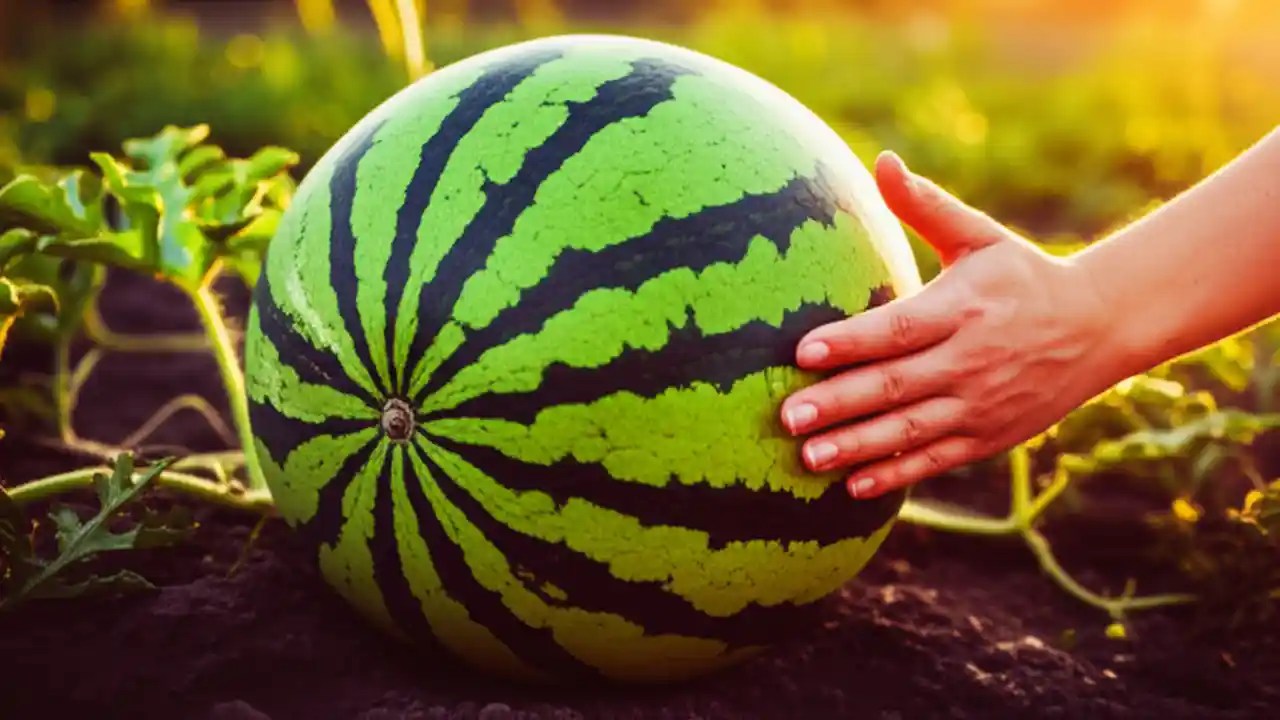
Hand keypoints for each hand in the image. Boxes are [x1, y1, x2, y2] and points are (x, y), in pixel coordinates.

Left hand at [780, 151, 1115, 499]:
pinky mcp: (988, 438)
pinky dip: (896, 474)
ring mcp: (980, 405)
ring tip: (808, 457)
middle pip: (894, 386)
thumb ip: (925, 206)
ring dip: (856, 446)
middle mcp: (970, 360)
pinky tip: (854, 484)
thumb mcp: (979, 237)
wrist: (1099, 326)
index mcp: (962, 309)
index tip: (803, 350)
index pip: (898, 329)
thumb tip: (883, 160)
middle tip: (788, 416)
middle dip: (839, 403)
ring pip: (908, 431)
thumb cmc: (1023, 275)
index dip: (851, 342)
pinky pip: (934, 459)